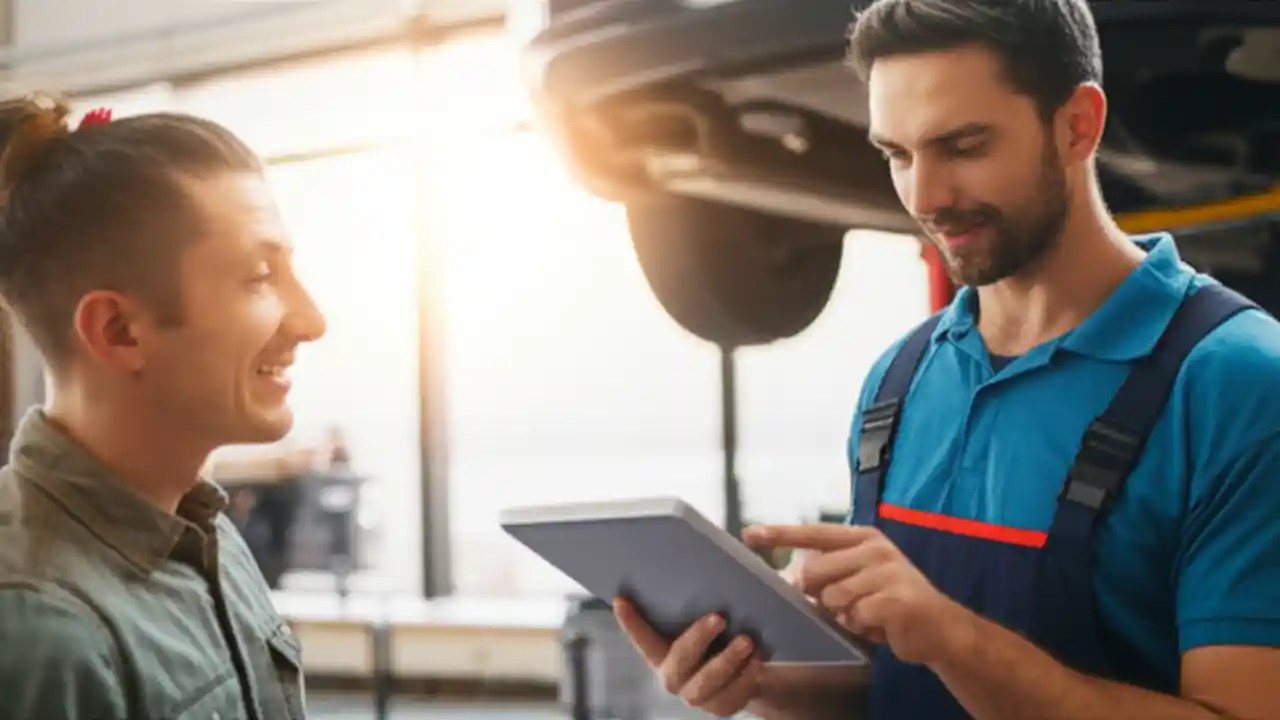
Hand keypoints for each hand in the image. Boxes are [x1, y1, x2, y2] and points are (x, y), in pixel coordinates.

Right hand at [613, 597, 765, 716]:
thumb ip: (701, 597)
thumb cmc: (719, 633)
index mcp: (661, 652)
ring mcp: (697, 695)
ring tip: (748, 640)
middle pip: (680, 658)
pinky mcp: (722, 706)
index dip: (630, 622)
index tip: (621, 599)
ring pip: (709, 681)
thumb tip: (729, 546)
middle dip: (698, 638)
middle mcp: (673, 676)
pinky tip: (758, 657)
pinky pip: (734, 695)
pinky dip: (747, 676)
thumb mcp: (707, 615)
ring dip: (728, 660)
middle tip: (718, 617)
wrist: (745, 670)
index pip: (642, 636)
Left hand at [744, 524, 974, 666]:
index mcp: (863, 538)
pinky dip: (862, 627)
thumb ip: (828, 573)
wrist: (940, 628)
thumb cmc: (891, 603)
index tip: (749, 533)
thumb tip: (789, 578)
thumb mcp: (858, 580)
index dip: (780, 534)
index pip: (813, 532)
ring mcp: (887, 571)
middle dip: (820, 596)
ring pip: (832, 598)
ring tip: (868, 615)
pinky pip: (854, 616)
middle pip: (814, 572)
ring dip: (845, 615)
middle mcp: (875, 548)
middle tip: (847, 605)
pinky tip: (880, 625)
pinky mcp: (895, 598)